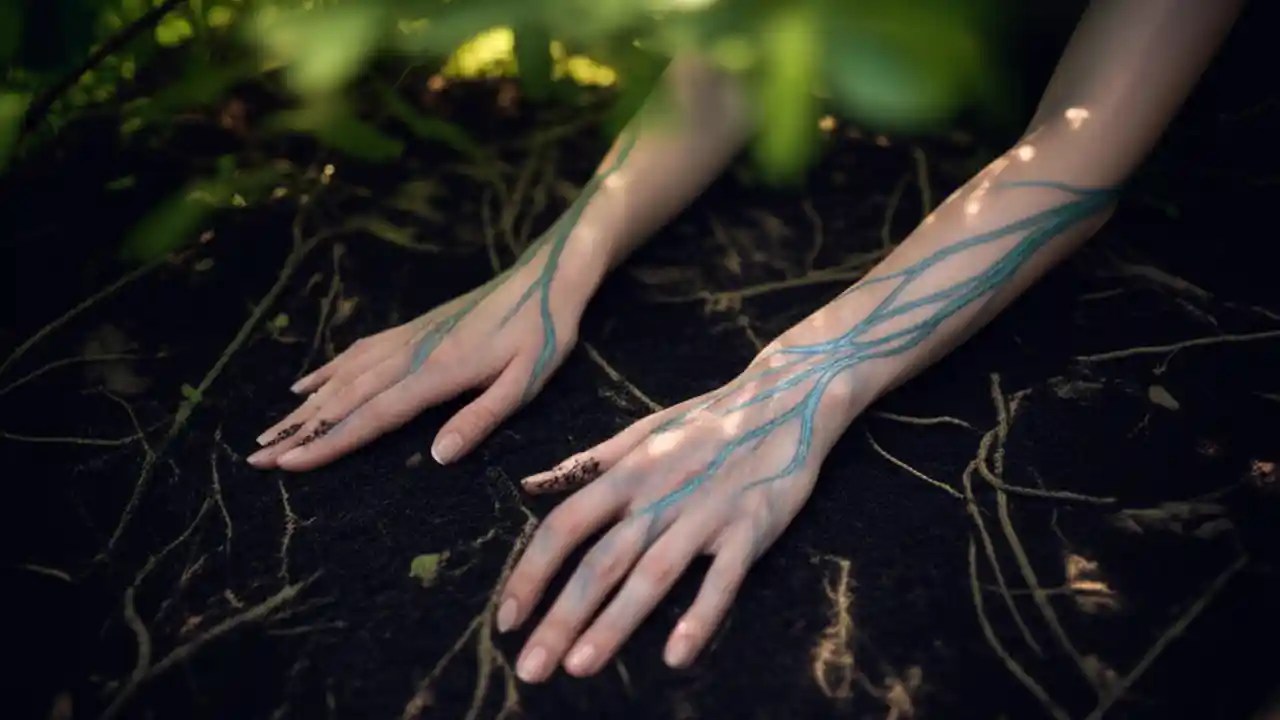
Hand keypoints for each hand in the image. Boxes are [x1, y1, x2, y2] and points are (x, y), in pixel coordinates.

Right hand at [247, 232, 602, 470]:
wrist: (546, 279)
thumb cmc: (542, 335)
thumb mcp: (524, 383)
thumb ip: (480, 419)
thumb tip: (438, 458)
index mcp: (437, 374)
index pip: (372, 417)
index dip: (329, 444)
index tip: (289, 466)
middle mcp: (411, 354)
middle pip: (345, 399)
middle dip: (300, 432)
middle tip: (257, 459)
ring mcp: (408, 338)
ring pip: (344, 376)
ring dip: (305, 407)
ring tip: (268, 432)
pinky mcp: (413, 328)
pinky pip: (358, 352)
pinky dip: (327, 371)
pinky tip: (306, 385)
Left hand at [496, 316, 874, 681]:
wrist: (786, 399)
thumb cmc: (708, 420)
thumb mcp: (644, 431)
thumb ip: (589, 462)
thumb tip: (533, 484)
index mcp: (629, 473)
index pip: (565, 526)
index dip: (531, 573)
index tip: (507, 617)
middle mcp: (659, 495)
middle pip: (600, 562)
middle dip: (560, 618)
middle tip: (530, 667)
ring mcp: (705, 514)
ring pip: (651, 575)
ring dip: (613, 624)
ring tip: (578, 667)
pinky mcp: (750, 529)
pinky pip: (722, 578)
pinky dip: (699, 616)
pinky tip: (676, 656)